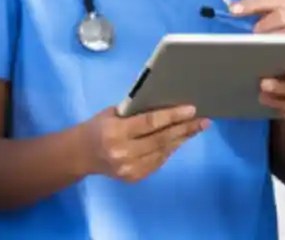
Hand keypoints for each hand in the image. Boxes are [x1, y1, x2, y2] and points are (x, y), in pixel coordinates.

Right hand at [78, 105, 209, 182]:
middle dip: (184, 129)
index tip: (191, 109)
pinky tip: (179, 140)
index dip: (172, 116)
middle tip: (203, 120)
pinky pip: (158, 162)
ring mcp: (130, 169)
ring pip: (163, 152)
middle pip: (161, 139)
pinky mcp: (134, 178)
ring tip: (196, 128)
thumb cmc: (98, 127)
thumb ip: (136, 112)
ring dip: (181, 139)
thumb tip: (167, 106)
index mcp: (116, 132)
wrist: (81, 155)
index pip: (149, 123)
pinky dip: (170, 150)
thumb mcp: (112, 113)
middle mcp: (123, 153)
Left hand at [229, 0, 284, 33]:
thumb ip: (254, 6)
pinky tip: (265, 39)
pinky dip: (273, 35)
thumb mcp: (264, 13)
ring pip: (280, 15)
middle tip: (234, 9)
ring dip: (264, 22)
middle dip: (252, 3)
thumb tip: (234, 6)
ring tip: (255, 30)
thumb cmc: (274, 27)